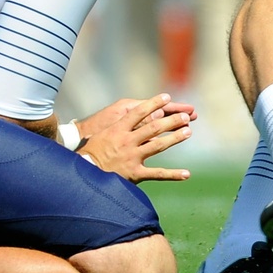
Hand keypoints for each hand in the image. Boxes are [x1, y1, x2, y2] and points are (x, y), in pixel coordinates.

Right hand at [76, 93, 194, 182]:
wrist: (84, 174)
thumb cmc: (92, 152)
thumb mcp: (103, 133)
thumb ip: (120, 125)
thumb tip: (136, 114)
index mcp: (118, 129)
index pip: (139, 112)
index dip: (154, 103)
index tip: (167, 97)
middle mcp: (127, 141)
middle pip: (153, 127)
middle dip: (171, 121)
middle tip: (186, 116)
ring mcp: (132, 157)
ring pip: (157, 145)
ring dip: (174, 138)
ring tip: (188, 131)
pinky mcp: (135, 174)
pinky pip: (157, 174)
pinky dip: (173, 174)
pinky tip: (186, 173)